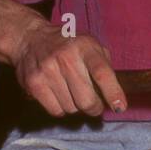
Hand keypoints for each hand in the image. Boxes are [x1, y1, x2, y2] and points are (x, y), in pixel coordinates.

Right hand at [10, 20, 125, 117]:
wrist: (30, 38)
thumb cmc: (67, 46)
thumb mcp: (90, 45)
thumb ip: (104, 66)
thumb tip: (116, 98)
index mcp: (85, 46)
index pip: (102, 73)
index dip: (113, 93)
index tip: (120, 107)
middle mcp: (66, 58)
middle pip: (86, 100)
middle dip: (94, 108)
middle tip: (94, 105)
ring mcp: (48, 71)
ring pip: (71, 108)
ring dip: (75, 106)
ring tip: (70, 92)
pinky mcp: (34, 84)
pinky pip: (56, 110)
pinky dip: (60, 108)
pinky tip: (58, 95)